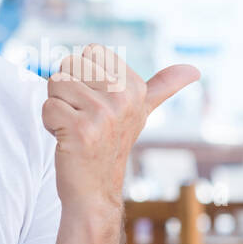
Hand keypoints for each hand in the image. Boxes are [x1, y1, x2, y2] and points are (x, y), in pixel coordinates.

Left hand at [42, 44, 199, 212]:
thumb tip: (195, 70)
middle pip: (70, 63)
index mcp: (135, 88)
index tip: (97, 102)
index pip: (91, 52)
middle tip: (82, 116)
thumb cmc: (111, 146)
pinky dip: (49, 123)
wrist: (95, 191)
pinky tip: (66, 139)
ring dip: (58, 106)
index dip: (85, 75)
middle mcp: (123, 99)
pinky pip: (48, 106)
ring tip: (74, 128)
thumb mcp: (141, 112)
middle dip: (67, 89)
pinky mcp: (80, 130)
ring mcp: (103, 115)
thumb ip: (164, 86)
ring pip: (55, 83)